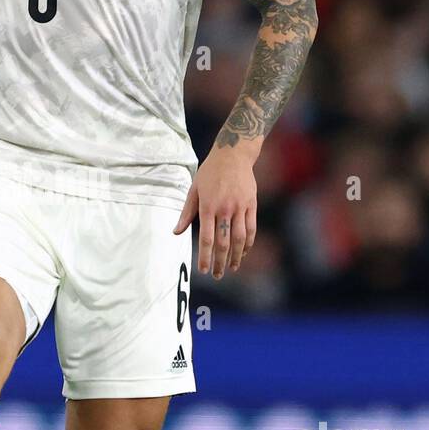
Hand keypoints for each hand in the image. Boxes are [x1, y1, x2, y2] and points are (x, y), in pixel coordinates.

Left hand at [173, 144, 257, 277]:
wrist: (233, 154)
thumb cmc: (210, 172)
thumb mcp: (194, 189)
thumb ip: (186, 213)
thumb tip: (177, 232)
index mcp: (208, 206)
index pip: (207, 238)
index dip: (205, 257)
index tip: (203, 270)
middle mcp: (224, 208)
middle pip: (223, 242)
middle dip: (219, 262)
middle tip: (216, 275)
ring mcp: (240, 207)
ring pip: (239, 238)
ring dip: (235, 257)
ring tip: (231, 269)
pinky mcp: (251, 204)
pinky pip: (251, 228)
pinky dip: (248, 243)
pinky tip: (243, 253)